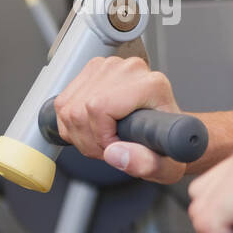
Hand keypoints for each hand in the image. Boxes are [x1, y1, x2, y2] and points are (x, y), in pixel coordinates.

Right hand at [52, 56, 186, 182]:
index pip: (98, 108)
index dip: (100, 138)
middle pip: (79, 110)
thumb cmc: (169, 145)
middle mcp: (130, 70)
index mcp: (152, 85)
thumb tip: (114, 153)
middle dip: (88, 141)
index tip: (116, 148)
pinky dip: (72, 125)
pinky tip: (94, 130)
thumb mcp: (167, 166)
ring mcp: (109, 66)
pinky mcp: (93, 69)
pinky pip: (63, 103)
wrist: (168, 130)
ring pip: (67, 108)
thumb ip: (147, 164)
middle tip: (110, 150)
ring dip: (79, 135)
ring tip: (104, 142)